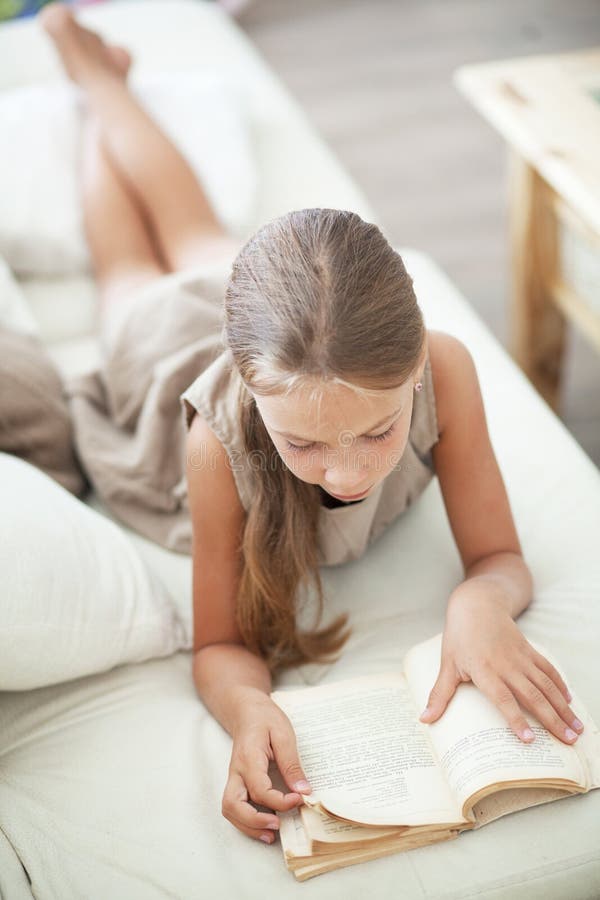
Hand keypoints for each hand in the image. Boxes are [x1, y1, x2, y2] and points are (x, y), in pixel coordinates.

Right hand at [222, 693, 312, 843]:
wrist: (246, 710)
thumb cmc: (265, 719)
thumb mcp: (283, 734)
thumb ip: (291, 764)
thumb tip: (303, 791)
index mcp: (249, 757)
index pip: (259, 789)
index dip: (280, 801)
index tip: (300, 799)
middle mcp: (236, 771)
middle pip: (232, 805)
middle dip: (254, 822)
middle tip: (278, 826)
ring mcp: (234, 778)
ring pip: (229, 809)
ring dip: (248, 826)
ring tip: (272, 834)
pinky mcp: (237, 782)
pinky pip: (235, 806)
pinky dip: (246, 820)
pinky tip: (266, 824)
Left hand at [419, 589, 584, 745]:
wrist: (477, 604)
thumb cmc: (459, 636)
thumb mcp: (447, 664)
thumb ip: (440, 694)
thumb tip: (424, 719)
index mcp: (485, 670)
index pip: (503, 699)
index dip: (515, 719)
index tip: (528, 740)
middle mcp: (507, 665)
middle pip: (533, 696)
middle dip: (552, 719)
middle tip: (568, 741)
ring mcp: (521, 658)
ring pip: (546, 685)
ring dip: (562, 707)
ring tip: (575, 728)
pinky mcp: (529, 651)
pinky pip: (548, 670)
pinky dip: (560, 685)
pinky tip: (568, 701)